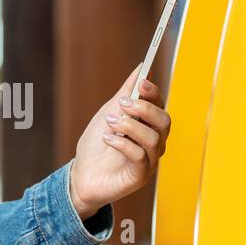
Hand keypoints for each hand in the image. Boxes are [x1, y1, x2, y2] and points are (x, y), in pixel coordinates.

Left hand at [68, 62, 171, 218]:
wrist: (81, 176)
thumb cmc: (96, 146)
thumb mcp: (108, 113)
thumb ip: (125, 93)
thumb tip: (141, 68)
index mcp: (148, 125)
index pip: (160, 106)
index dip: (153, 93)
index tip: (141, 82)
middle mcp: (154, 142)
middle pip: (164, 121)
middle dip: (144, 109)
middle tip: (122, 104)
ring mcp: (150, 160)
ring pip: (154, 139)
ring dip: (130, 126)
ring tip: (109, 124)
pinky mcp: (140, 176)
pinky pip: (140, 157)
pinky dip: (122, 144)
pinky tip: (107, 139)